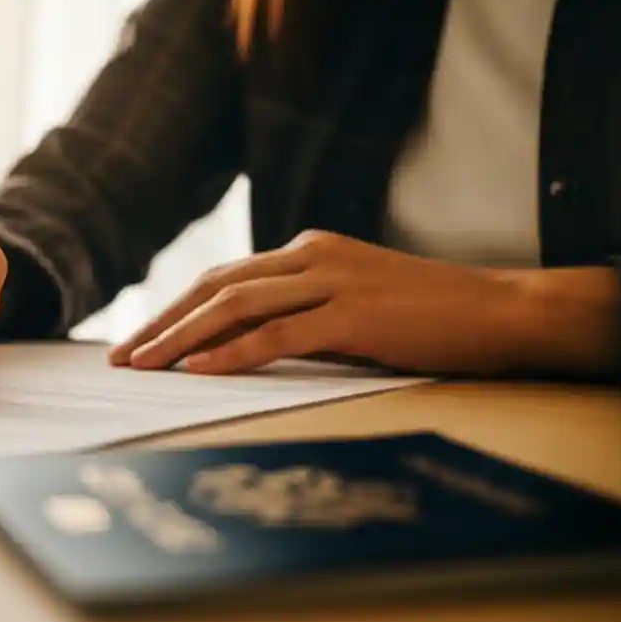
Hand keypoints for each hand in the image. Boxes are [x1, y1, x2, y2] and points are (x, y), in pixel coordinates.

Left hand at [109, 230, 620, 377]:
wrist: (499, 311)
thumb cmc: (424, 316)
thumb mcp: (349, 304)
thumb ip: (299, 314)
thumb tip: (237, 348)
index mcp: (307, 251)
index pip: (222, 278)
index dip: (174, 310)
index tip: (138, 342)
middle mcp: (311, 256)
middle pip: (215, 286)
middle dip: (161, 323)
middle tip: (121, 358)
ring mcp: (332, 280)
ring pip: (235, 305)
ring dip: (181, 338)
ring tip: (143, 366)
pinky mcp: (354, 313)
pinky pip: (278, 333)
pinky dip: (232, 352)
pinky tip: (198, 371)